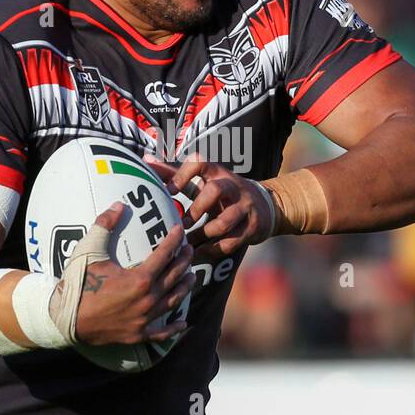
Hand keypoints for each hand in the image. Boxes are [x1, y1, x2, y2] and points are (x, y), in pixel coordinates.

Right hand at [71, 202, 195, 346]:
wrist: (65, 320)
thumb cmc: (78, 284)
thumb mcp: (89, 251)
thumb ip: (104, 225)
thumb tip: (119, 205)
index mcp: (140, 279)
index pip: (164, 254)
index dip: (174, 240)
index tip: (180, 230)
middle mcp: (147, 300)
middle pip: (174, 276)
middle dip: (184, 261)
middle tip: (189, 249)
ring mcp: (144, 319)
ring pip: (173, 301)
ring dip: (184, 287)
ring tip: (191, 276)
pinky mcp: (138, 334)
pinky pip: (161, 332)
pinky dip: (174, 328)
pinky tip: (183, 323)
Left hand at [144, 153, 275, 260]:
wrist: (267, 205)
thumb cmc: (224, 192)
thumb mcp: (205, 180)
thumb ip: (176, 173)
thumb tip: (147, 162)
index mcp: (218, 173)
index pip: (199, 164)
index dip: (182, 175)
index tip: (168, 191)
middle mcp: (233, 186)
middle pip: (216, 190)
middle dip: (197, 208)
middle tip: (183, 223)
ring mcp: (245, 207)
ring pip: (224, 221)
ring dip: (204, 234)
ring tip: (190, 241)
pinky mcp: (252, 227)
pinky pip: (231, 242)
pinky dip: (213, 249)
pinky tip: (200, 252)